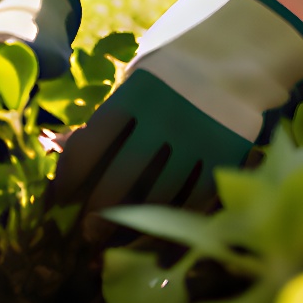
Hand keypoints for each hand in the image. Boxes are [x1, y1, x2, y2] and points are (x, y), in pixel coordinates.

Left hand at [48, 0, 302, 220]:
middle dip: (99, 211)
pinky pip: (195, 201)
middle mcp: (164, 116)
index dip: (71, 176)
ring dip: (132, 225)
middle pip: (121, 177)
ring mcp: (197, 137)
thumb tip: (66, 153)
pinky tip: (158, 249)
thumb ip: (112, 117)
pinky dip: (175, 228)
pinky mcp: (225, 154)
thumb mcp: (139, 81)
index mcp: (136, 93)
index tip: (62, 197)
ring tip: (115, 240)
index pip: (92, 143)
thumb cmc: (175, 73)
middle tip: (87, 232)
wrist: (240, 54)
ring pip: (158, 195)